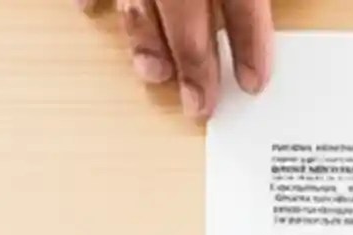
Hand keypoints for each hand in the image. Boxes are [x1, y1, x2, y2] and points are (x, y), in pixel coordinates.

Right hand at [77, 0, 274, 120]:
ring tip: (154, 73)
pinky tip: (89, 11)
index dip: (250, 45)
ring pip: (138, 2)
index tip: (254, 83)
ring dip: (144, 38)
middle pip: (185, 14)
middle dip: (194, 63)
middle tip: (200, 106)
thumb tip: (264, 11)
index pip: (242, 6)